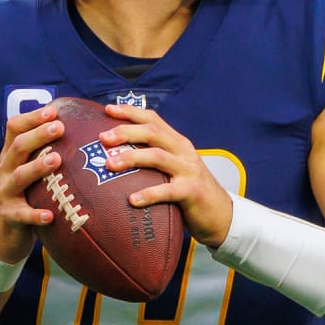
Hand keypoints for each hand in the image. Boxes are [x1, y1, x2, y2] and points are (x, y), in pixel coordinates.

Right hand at [0, 105, 62, 263]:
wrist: (2, 236)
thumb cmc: (25, 198)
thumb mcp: (29, 173)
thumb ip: (43, 154)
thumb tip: (75, 131)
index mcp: (11, 157)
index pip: (14, 128)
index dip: (31, 117)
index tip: (53, 110)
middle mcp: (5, 170)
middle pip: (18, 147)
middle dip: (38, 135)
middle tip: (59, 128)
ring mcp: (4, 193)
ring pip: (19, 176)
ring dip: (37, 167)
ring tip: (56, 160)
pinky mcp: (8, 216)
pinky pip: (21, 215)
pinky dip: (35, 215)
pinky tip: (49, 215)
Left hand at [99, 103, 233, 247]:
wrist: (221, 214)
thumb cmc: (190, 191)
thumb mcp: (175, 168)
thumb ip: (156, 158)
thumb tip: (118, 155)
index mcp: (178, 143)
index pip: (153, 120)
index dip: (130, 112)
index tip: (108, 109)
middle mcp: (183, 151)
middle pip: (153, 133)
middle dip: (126, 132)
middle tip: (103, 138)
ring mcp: (189, 170)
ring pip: (157, 156)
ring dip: (131, 157)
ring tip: (109, 164)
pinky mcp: (191, 191)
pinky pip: (167, 191)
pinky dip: (149, 193)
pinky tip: (132, 200)